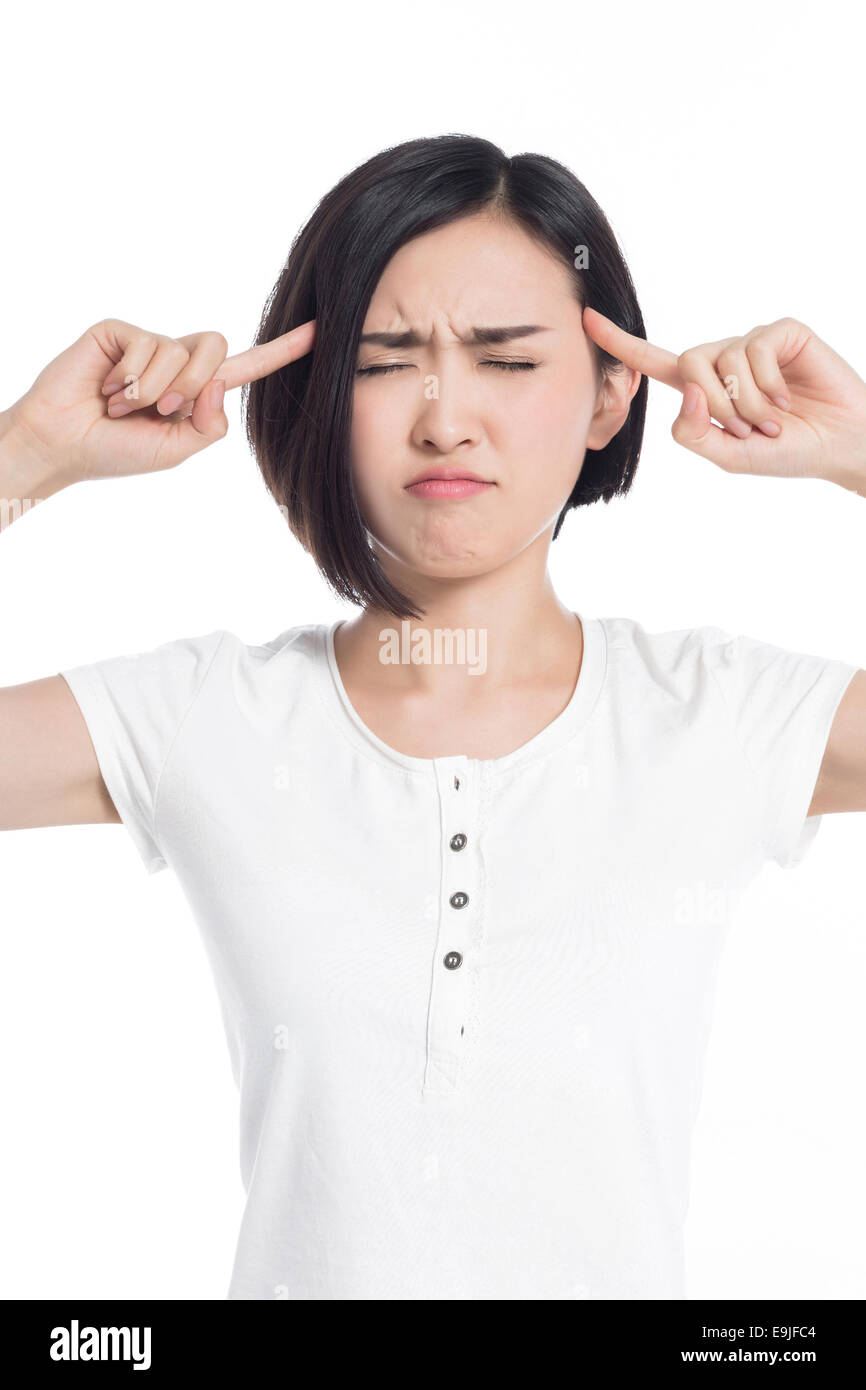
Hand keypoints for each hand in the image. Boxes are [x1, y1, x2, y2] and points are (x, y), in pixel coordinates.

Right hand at [3, 317, 316, 486]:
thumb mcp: (177, 450)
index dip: (282, 351)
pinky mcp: (120, 331)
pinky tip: (107, 388)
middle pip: (218, 349)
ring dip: (154, 390)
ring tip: (123, 404)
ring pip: (182, 350)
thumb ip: (209, 424)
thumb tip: (217, 381)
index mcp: (197, 391)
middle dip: (191, 385)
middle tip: (157, 409)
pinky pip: (147, 343)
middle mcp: (177, 361)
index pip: (247, 367)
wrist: (64, 445)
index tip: (320, 331)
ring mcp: (149, 343)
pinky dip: (131, 376)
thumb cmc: (118, 451)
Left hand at [583, 307, 865, 491]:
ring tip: (774, 417)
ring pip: (723, 361)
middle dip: (719, 406)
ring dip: (749, 400)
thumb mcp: (729, 456)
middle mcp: (722, 360)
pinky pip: (756, 349)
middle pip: (689, 366)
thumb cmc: (786, 452)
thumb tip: (688, 390)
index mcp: (702, 389)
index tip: (586, 319)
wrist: (840, 444)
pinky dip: (770, 382)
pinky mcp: (781, 332)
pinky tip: (789, 395)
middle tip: (752, 428)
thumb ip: (695, 434)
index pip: (653, 362)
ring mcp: (751, 343)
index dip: (620, 343)